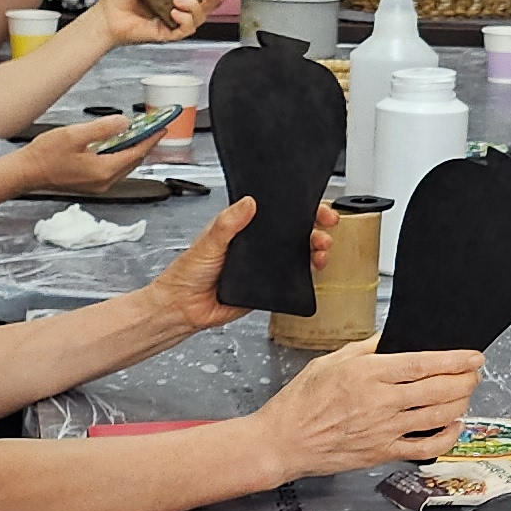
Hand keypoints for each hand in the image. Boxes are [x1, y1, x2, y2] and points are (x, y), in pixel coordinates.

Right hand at [18, 111, 157, 195]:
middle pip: (134, 160)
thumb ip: (102, 128)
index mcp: (104, 170)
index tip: (162, 127)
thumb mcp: (75, 134)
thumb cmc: (44, 156)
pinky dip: (120, 155)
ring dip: (133, 149)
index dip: (151, 138)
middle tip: (153, 128)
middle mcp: (105, 181)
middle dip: (145, 143)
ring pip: (124, 165)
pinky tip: (117, 144)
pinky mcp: (90, 183)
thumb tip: (124, 123)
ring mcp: (97, 184)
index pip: (137, 152)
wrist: (25, 172)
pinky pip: (113, 167)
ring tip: (139, 133)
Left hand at [102, 0, 237, 44]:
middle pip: (205, 8)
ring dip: (194, 8)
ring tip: (178, 1)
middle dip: (213, 0)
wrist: (105, 16)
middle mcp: (175, 9)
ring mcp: (172, 22)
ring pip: (198, 19)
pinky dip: (184, 20)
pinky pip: (185, 30)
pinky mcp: (167, 33)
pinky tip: (174, 12)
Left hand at [146, 197, 336, 337]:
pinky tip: (312, 269)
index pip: (276, 212)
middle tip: (326, 227)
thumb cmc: (188, 273)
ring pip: (297, 253)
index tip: (314, 207)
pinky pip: (292, 278)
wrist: (184, 308)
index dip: (299, 208)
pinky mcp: (267, 286)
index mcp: (242, 227)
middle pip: (294, 231)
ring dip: (315, 249)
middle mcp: (256, 245)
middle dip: (316, 227)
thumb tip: (249, 203)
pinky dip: (307, 273)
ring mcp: (264, 265)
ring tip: (321, 250)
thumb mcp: (208, 243)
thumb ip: (228, 223)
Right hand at [263, 344, 484, 475]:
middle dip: (465, 380)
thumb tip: (391, 338)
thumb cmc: (300, 402)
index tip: (474, 357)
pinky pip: (425, 447)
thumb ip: (365, 348)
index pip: (424, 363)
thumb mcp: (330, 361)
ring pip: (438, 416)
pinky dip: (447, 437)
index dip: (456, 360)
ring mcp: (384, 429)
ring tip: (466, 394)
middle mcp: (381, 401)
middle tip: (474, 374)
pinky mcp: (382, 452)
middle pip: (439, 389)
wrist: (283, 441)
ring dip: (460, 404)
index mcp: (368, 373)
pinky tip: (453, 426)